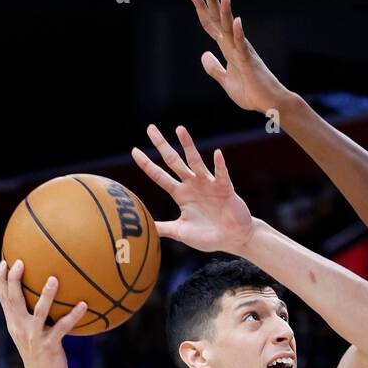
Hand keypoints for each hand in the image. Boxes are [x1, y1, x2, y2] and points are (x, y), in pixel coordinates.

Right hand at [0, 261, 86, 367]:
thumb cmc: (39, 357)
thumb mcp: (29, 336)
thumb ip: (31, 318)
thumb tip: (41, 299)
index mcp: (14, 324)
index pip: (3, 298)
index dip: (1, 279)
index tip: (4, 261)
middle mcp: (21, 328)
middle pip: (13, 300)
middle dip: (14, 279)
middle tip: (19, 261)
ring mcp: (34, 337)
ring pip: (39, 312)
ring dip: (47, 295)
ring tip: (54, 278)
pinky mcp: (50, 346)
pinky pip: (63, 328)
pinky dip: (73, 316)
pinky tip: (84, 305)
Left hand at [132, 124, 252, 253]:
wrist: (233, 239)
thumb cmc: (208, 236)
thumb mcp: (181, 232)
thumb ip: (163, 228)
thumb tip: (143, 229)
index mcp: (181, 194)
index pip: (160, 176)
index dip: (147, 165)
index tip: (134, 151)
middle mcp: (192, 185)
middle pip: (173, 161)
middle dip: (162, 145)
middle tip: (150, 128)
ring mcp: (208, 184)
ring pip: (195, 161)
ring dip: (187, 145)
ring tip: (179, 129)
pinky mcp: (224, 188)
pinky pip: (221, 174)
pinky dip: (219, 164)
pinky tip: (217, 154)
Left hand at [189, 0, 287, 114]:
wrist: (269, 103)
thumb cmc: (251, 92)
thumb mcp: (226, 81)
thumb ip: (215, 68)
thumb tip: (204, 54)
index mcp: (227, 48)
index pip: (212, 25)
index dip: (201, 10)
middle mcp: (234, 45)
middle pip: (219, 20)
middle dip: (209, 3)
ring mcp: (242, 52)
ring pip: (230, 28)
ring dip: (225, 11)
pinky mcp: (250, 62)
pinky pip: (243, 46)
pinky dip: (239, 34)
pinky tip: (237, 21)